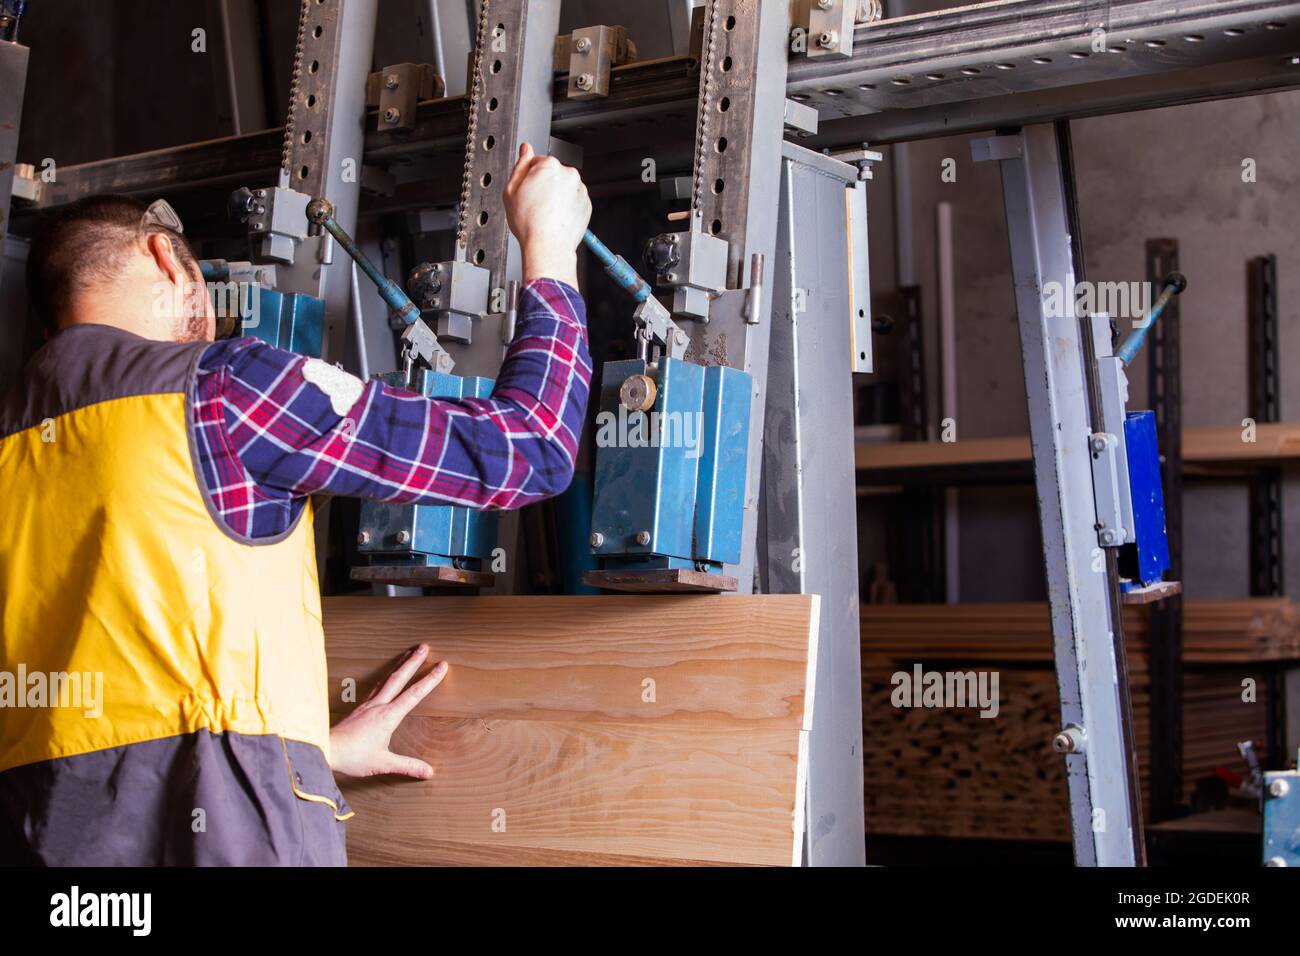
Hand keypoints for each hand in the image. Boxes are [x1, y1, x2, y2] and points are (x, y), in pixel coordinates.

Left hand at [330, 643, 446, 779]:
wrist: (325, 749)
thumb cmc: (352, 756)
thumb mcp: (382, 763)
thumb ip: (407, 766)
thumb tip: (429, 772)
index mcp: (387, 716)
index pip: (414, 694)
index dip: (430, 680)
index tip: (442, 666)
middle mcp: (378, 705)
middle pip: (399, 678)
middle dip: (413, 661)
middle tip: (425, 646)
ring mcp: (367, 704)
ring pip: (386, 679)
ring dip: (399, 665)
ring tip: (408, 654)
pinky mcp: (359, 708)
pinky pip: (375, 686)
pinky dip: (385, 677)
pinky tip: (385, 678)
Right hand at [503, 141, 590, 287]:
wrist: (548, 246)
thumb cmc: (529, 223)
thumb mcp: (511, 191)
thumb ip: (519, 166)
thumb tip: (525, 149)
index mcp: (549, 165)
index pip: (536, 161)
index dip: (528, 176)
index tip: (526, 190)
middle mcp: (568, 173)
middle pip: (553, 174)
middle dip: (544, 185)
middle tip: (534, 203)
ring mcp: (580, 189)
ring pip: (565, 187)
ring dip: (557, 195)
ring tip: (546, 213)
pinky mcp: (587, 204)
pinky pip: (574, 201)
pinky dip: (567, 206)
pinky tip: (556, 217)